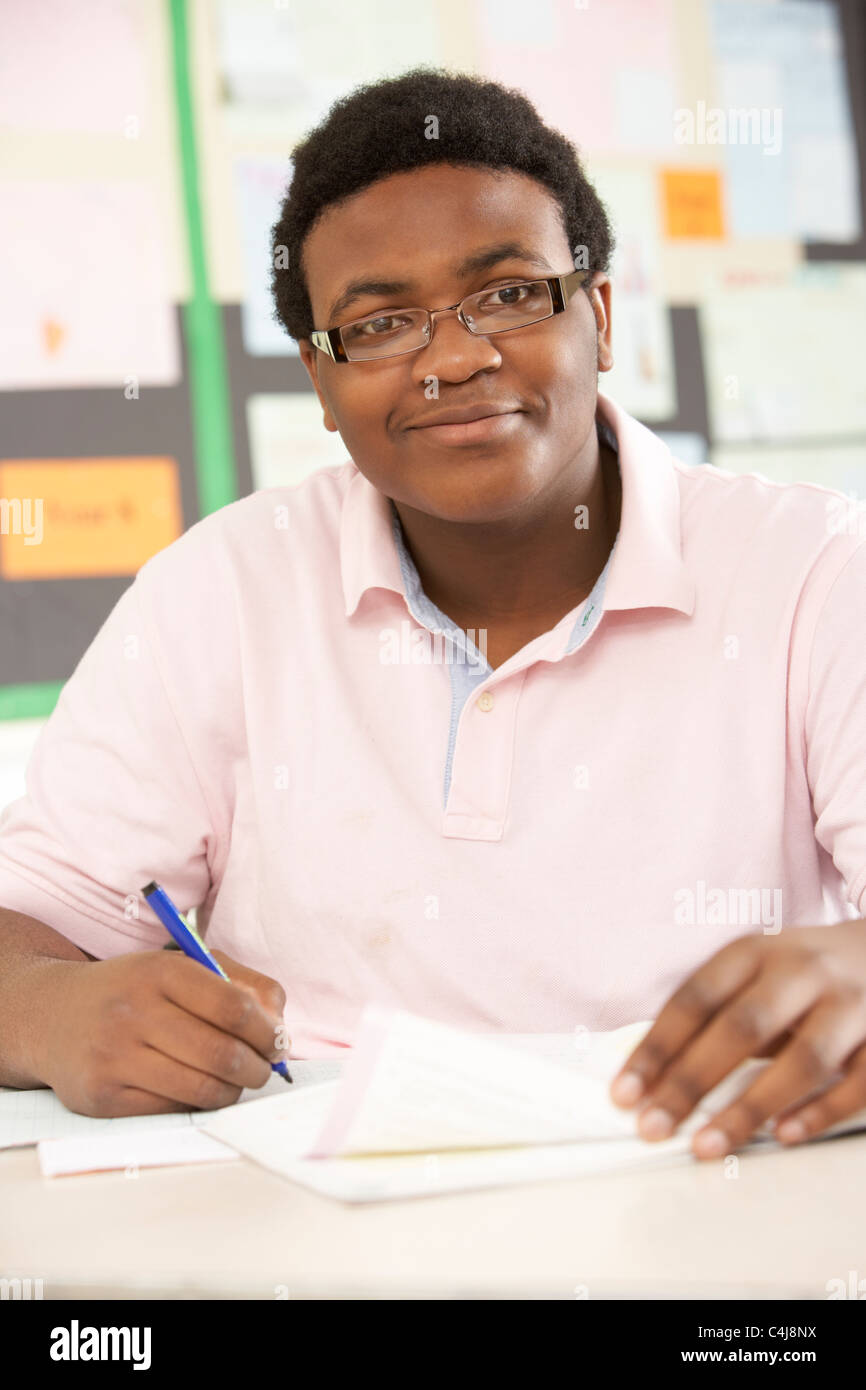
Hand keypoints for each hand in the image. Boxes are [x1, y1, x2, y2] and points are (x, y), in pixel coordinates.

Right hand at [34, 949, 289, 1117]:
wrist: (50, 1014)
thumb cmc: (132, 991)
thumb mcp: (180, 966)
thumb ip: (239, 982)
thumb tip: (279, 1024)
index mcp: (160, 971)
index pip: (233, 1006)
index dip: (267, 1031)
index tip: (277, 1042)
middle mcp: (133, 1011)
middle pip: (222, 1053)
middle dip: (257, 1068)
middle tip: (263, 1070)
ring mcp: (114, 1055)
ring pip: (201, 1089)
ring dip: (232, 1091)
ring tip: (234, 1082)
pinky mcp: (101, 1096)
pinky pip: (170, 1109)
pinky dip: (195, 1103)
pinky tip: (195, 1089)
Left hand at [608, 921, 865, 1158]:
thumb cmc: (805, 974)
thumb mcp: (756, 975)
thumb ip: (714, 1018)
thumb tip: (652, 1076)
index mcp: (755, 952)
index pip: (694, 999)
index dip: (656, 1048)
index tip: (625, 1093)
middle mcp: (801, 970)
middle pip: (740, 1027)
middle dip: (690, 1082)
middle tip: (654, 1127)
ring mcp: (849, 1002)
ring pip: (800, 1059)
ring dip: (748, 1108)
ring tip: (708, 1145)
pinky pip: (858, 1081)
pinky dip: (819, 1112)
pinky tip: (784, 1135)